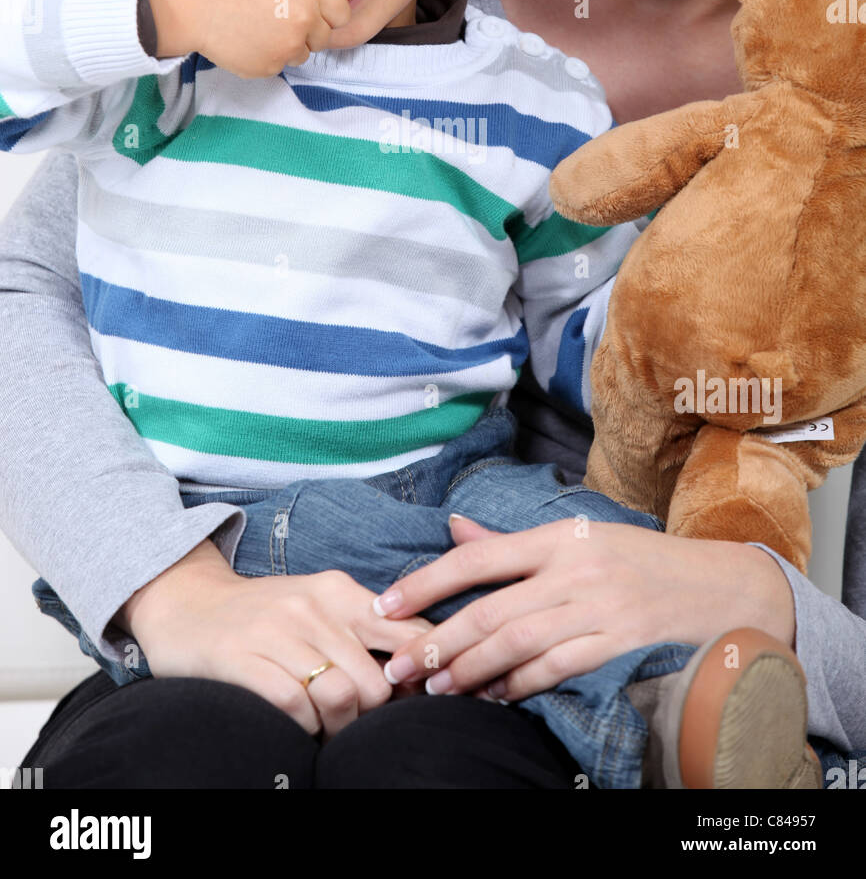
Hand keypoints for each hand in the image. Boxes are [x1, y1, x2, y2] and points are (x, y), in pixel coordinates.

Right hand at [122, 542, 434, 738]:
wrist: (185, 602)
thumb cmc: (262, 614)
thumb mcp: (318, 606)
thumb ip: (365, 630)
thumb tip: (418, 672)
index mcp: (338, 591)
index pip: (405, 631)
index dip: (420, 672)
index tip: (417, 695)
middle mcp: (312, 607)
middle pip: (375, 680)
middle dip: (373, 714)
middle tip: (356, 723)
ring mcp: (276, 632)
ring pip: (340, 694)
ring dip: (339, 726)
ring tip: (327, 727)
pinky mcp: (242, 659)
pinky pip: (294, 707)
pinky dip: (303, 727)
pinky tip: (295, 724)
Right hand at [147, 0, 352, 72]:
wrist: (198, 8)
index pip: (342, 13)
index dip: (330, 15)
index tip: (318, 15)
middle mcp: (304, 20)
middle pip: (324, 38)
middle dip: (310, 33)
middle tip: (283, 22)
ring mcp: (288, 47)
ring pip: (303, 54)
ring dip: (290, 46)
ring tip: (263, 31)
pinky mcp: (271, 67)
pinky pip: (280, 65)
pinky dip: (269, 57)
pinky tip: (250, 42)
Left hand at [378, 515, 796, 702]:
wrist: (726, 588)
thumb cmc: (644, 562)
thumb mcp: (582, 539)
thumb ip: (515, 544)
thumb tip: (455, 527)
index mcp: (560, 538)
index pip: (478, 557)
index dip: (426, 582)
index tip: (384, 603)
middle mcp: (575, 570)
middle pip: (489, 609)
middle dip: (436, 642)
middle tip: (399, 667)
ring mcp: (599, 609)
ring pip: (516, 643)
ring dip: (469, 672)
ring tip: (435, 691)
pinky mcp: (620, 645)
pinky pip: (556, 669)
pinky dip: (519, 686)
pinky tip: (494, 697)